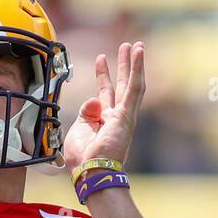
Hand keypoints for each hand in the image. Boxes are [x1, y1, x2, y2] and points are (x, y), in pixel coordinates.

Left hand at [63, 41, 144, 172]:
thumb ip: (86, 112)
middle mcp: (116, 118)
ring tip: (136, 46)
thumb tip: (94, 98)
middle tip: (127, 47)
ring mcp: (124, 116)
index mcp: (104, 121)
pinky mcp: (127, 115)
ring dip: (134, 64)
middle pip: (122, 85)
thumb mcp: (79, 129)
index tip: (101, 59)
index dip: (103, 75)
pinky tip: (139, 53)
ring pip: (132, 84)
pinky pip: (134, 87)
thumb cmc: (83, 159)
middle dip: (123, 66)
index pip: (105, 93)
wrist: (91, 171)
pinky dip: (137, 69)